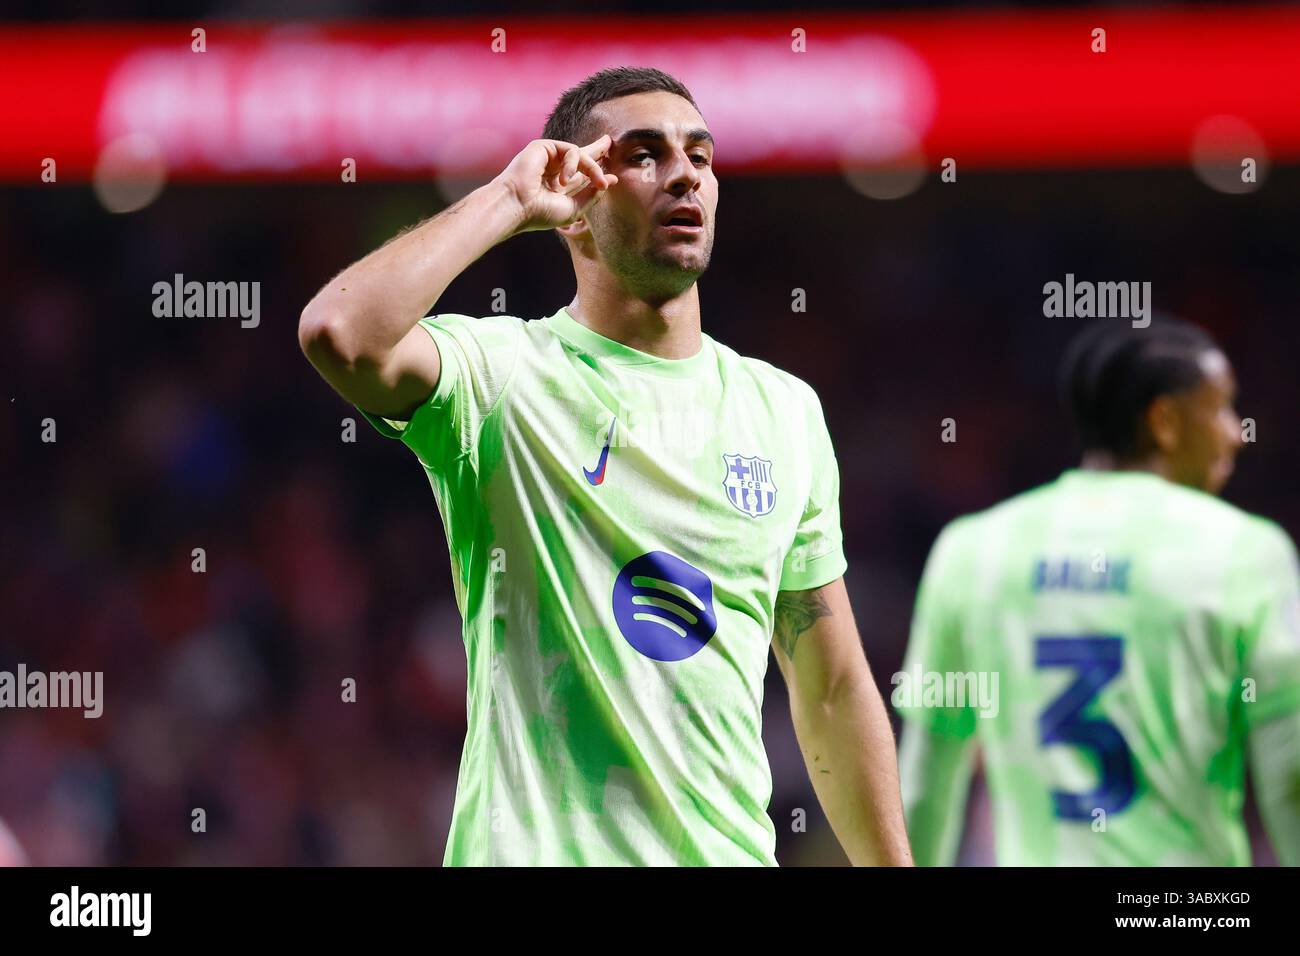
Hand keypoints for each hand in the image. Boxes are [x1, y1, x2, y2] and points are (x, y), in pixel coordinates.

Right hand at [495, 135, 618, 233]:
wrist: (517, 206)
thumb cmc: (539, 213)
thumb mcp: (573, 208)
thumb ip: (591, 196)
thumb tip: (609, 181)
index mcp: (558, 186)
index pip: (580, 175)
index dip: (597, 174)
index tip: (612, 179)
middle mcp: (553, 170)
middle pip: (579, 156)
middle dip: (596, 150)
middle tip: (609, 142)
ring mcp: (548, 158)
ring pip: (580, 154)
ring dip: (593, 168)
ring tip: (599, 183)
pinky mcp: (543, 147)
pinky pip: (571, 150)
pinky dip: (574, 164)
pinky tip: (564, 180)